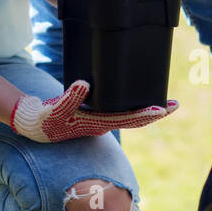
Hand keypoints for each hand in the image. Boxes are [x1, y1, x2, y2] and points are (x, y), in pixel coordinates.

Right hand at [10, 80, 176, 142]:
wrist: (37, 126)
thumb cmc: (47, 119)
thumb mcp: (56, 109)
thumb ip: (70, 97)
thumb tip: (84, 84)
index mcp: (97, 123)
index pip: (128, 119)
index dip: (146, 114)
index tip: (162, 108)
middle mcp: (102, 123)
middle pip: (134, 120)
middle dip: (155, 113)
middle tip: (175, 104)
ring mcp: (99, 120)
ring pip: (128, 116)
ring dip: (146, 109)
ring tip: (163, 102)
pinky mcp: (94, 113)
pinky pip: (118, 110)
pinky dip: (131, 105)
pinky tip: (137, 97)